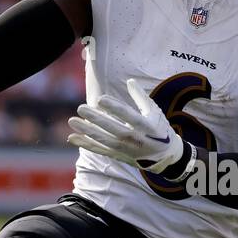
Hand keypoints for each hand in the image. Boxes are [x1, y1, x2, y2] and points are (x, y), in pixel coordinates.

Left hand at [67, 78, 190, 176]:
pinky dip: (86, 144)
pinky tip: (72, 137)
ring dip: (87, 131)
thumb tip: (129, 81)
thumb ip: (141, 97)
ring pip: (104, 140)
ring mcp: (126, 149)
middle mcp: (135, 139)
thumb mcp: (155, 112)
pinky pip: (100, 150)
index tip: (100, 99)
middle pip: (113, 128)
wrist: (165, 156)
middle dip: (96, 119)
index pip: (128, 115)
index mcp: (145, 126)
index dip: (114, 108)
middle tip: (81, 108)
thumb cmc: (160, 130)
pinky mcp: (118, 155)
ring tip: (72, 121)